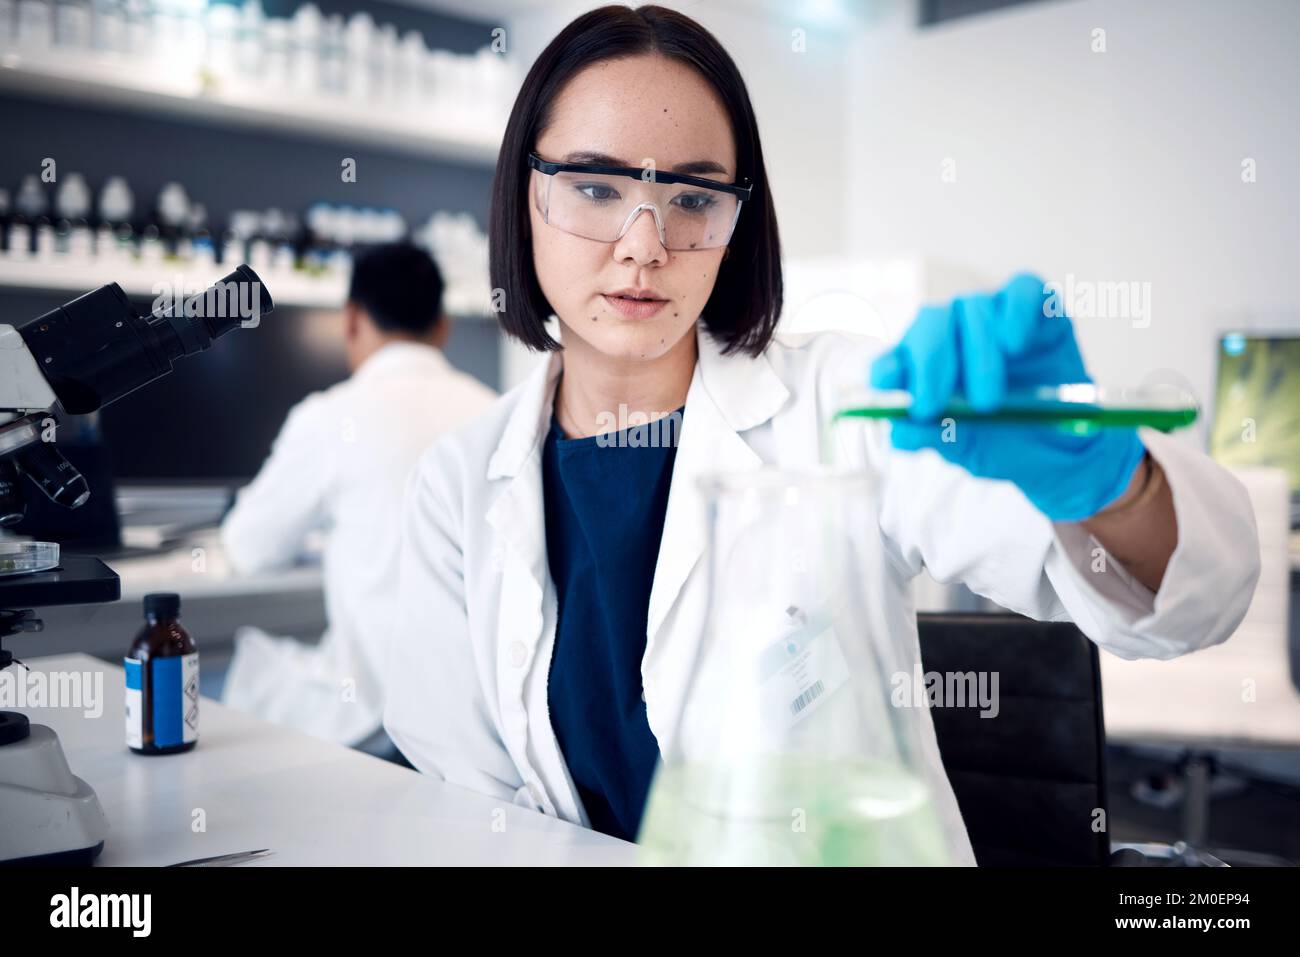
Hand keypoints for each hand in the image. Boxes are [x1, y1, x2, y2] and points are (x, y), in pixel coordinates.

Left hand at [868, 273, 1146, 521]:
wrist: (1067, 451)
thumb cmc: (1008, 446)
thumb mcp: (971, 452)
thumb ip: (937, 438)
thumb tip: (897, 432)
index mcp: (924, 371)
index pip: (894, 358)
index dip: (889, 369)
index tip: (890, 388)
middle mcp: (953, 336)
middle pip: (930, 324)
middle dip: (931, 363)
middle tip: (936, 406)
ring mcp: (994, 317)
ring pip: (972, 308)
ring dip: (976, 354)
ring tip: (988, 400)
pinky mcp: (1038, 309)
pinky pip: (1023, 290)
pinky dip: (1017, 312)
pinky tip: (1015, 344)